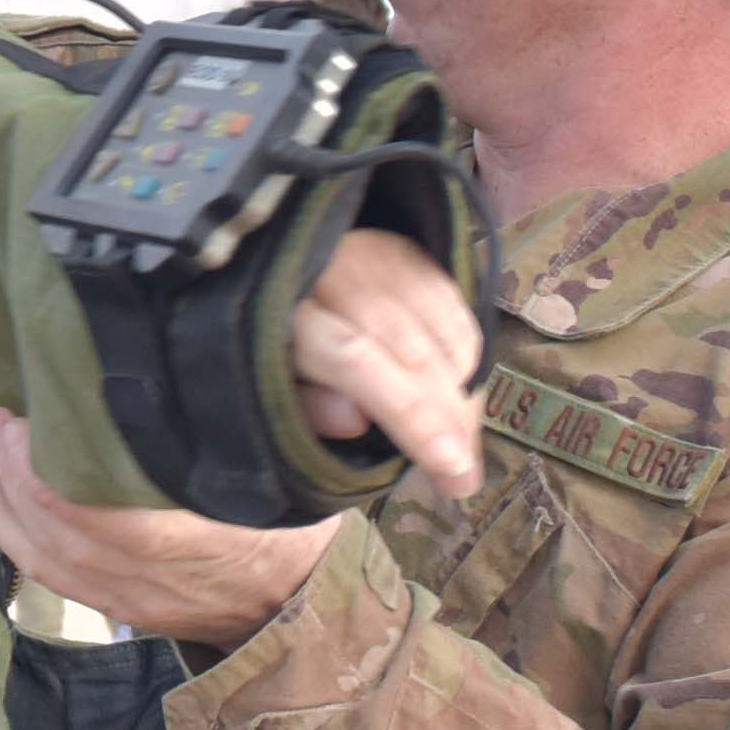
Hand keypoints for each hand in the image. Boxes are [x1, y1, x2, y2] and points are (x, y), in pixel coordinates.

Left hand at [0, 229, 482, 649]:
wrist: (309, 617)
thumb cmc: (303, 536)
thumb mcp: (294, 477)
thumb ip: (275, 427)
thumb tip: (262, 373)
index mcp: (191, 540)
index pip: (91, 512)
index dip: (42, 466)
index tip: (25, 419)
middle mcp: (152, 577)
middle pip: (57, 531)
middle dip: (15, 476)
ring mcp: (134, 601)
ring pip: (48, 560)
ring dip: (5, 512)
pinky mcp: (125, 612)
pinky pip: (58, 584)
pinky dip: (20, 547)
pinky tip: (1, 514)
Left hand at [286, 228, 483, 494]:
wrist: (278, 276)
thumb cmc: (267, 349)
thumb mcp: (263, 385)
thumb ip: (303, 404)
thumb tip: (353, 422)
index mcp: (279, 308)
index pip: (352, 359)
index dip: (409, 414)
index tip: (451, 467)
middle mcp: (332, 271)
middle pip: (410, 348)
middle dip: (446, 419)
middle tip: (463, 479)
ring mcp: (374, 255)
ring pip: (440, 329)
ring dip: (462, 395)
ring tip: (463, 447)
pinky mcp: (407, 251)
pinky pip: (456, 309)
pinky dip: (465, 358)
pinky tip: (461, 397)